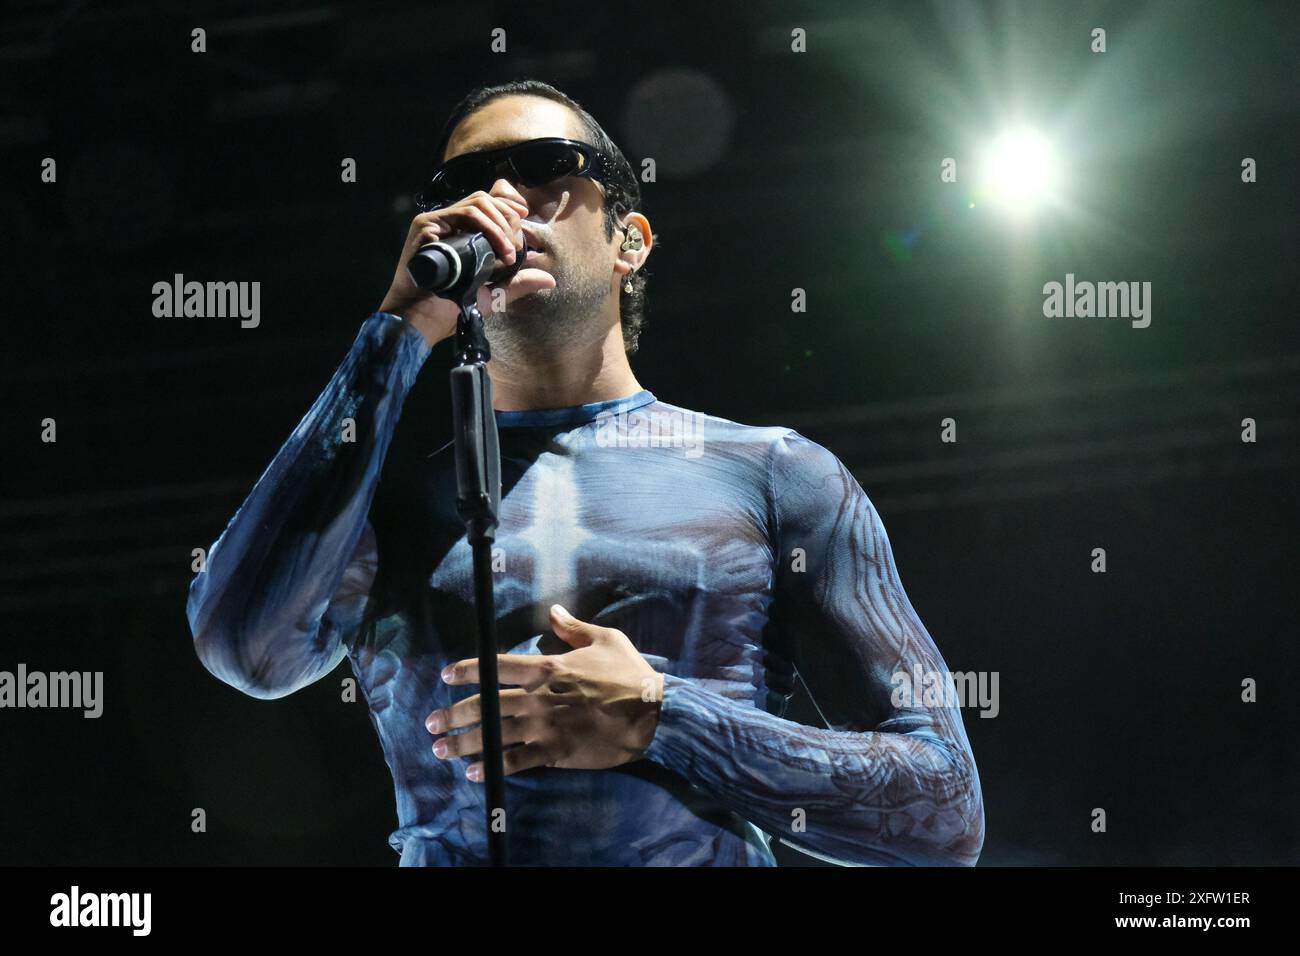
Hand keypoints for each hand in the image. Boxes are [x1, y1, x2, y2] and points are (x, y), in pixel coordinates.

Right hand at [379, 189, 556, 346]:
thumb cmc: (450, 308)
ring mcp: (437, 221)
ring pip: (479, 202)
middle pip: (487, 199)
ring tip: (509, 251)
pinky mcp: (427, 224)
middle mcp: (449, 222)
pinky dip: (487, 225)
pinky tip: (499, 247)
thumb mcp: (492, 294)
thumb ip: (518, 283)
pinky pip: (466, 212)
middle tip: (516, 246)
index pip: (489, 203)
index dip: (510, 204)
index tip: (525, 218)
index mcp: (461, 231)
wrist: (421, 319)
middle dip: (510, 217)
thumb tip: (549, 278)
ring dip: (501, 223)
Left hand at [426, 605, 664, 780]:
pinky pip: (517, 761)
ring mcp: (546, 726)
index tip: (446, 676)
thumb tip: (555, 611)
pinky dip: (494, 766)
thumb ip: (574, 627)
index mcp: (549, 668)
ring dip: (465, 742)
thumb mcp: (605, 639)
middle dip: (455, 713)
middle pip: (487, 704)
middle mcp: (540, 697)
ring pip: (495, 734)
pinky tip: (475, 772)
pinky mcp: (556, 752)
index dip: (468, 670)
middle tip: (432, 722)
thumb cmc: (629, 674)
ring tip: (441, 749)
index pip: (497, 667)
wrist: (652, 714)